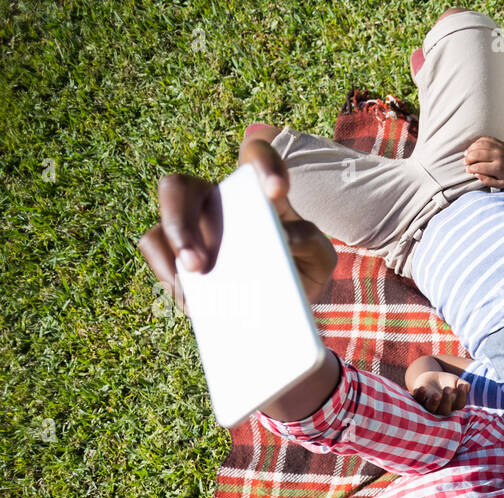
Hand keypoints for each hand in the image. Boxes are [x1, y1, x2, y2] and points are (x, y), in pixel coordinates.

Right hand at [138, 138, 337, 306]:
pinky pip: (157, 255)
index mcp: (255, 191)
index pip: (254, 155)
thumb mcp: (319, 258)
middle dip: (182, 220)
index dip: (263, 164)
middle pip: (179, 187)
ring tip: (196, 278)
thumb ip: (310, 241)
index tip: (277, 192)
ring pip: (162, 222)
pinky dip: (169, 277)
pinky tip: (191, 300)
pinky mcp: (175, 256)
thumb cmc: (302, 270)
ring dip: (173, 250)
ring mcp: (190, 228)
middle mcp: (214, 202)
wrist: (288, 308)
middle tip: (200, 262)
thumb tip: (282, 238)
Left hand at [410, 370, 469, 414]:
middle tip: (447, 389)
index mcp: (453, 405)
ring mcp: (429, 405)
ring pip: (431, 408)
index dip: (461, 396)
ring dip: (433, 402)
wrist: (431, 379)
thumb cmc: (447, 382)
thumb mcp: (456, 381)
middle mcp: (441, 409)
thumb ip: (463, 384)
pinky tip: (422, 388)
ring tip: (436, 394)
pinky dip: (420, 395)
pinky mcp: (419, 399)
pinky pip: (418, 400)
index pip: (459, 405)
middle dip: (446, 401)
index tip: (461, 386)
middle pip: (445, 410)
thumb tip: (467, 387)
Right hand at [464, 136, 503, 189]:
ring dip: (471, 149)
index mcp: (499, 168)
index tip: (467, 170)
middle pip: (478, 154)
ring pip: (480, 144)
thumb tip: (476, 174)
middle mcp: (499, 156)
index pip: (479, 167)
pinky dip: (477, 142)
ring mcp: (499, 147)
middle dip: (468, 158)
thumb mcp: (499, 185)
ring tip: (467, 154)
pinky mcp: (500, 142)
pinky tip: (473, 147)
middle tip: (465, 162)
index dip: (471, 168)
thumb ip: (487, 181)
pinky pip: (485, 139)